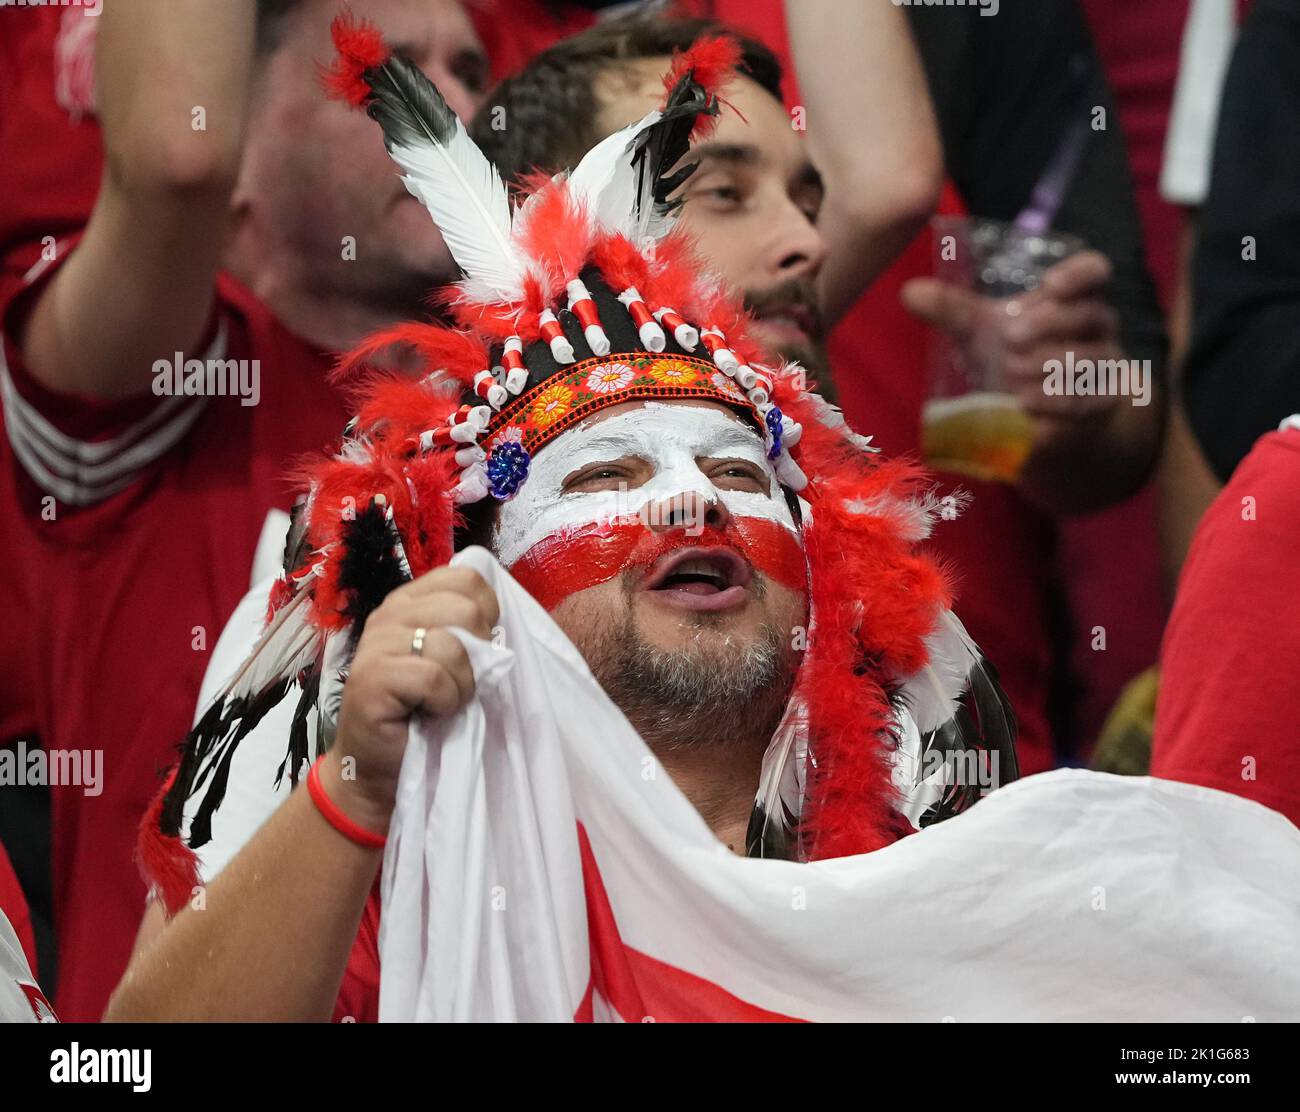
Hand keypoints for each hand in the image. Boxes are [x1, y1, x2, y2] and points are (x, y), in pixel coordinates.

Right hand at [324, 565, 499, 830]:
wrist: (380, 770)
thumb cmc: (424, 715)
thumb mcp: (454, 662)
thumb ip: (471, 631)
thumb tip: (504, 619)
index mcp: (412, 601)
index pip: (467, 577)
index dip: (487, 613)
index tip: (477, 651)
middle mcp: (390, 613)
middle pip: (465, 608)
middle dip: (477, 653)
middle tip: (457, 683)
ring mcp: (375, 643)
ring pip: (452, 644)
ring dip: (461, 685)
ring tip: (442, 703)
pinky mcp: (371, 677)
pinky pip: (434, 677)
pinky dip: (445, 703)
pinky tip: (430, 714)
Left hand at [902, 250, 1124, 438]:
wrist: (1048, 415)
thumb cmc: (1018, 357)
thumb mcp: (985, 332)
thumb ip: (954, 311)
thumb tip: (910, 291)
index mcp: (1073, 297)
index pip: (1094, 272)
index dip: (1079, 274)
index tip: (1052, 284)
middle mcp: (1096, 326)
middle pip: (1089, 315)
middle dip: (1050, 323)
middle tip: (1010, 335)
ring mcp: (1103, 366)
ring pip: (1088, 359)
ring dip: (1049, 365)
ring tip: (1012, 371)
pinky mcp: (1099, 404)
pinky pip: (1084, 400)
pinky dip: (1054, 402)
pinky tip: (1025, 404)